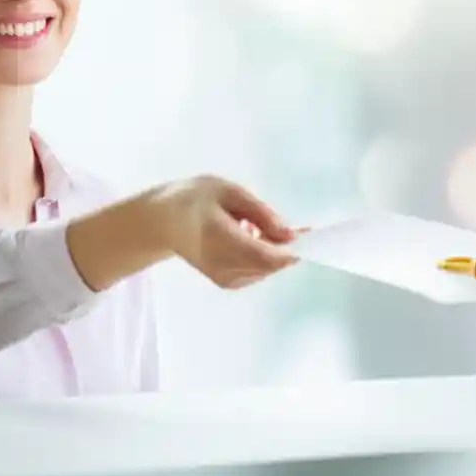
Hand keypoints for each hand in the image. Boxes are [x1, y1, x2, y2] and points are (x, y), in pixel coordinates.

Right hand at [149, 175, 297, 288]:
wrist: (162, 222)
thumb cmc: (195, 199)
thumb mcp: (229, 192)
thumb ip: (262, 213)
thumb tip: (292, 234)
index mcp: (220, 239)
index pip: (267, 256)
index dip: (294, 249)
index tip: (312, 235)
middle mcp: (223, 265)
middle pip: (271, 264)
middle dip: (288, 246)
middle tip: (290, 225)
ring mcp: (225, 278)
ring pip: (268, 268)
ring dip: (276, 249)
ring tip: (253, 225)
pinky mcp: (228, 283)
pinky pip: (259, 270)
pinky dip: (265, 255)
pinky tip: (249, 238)